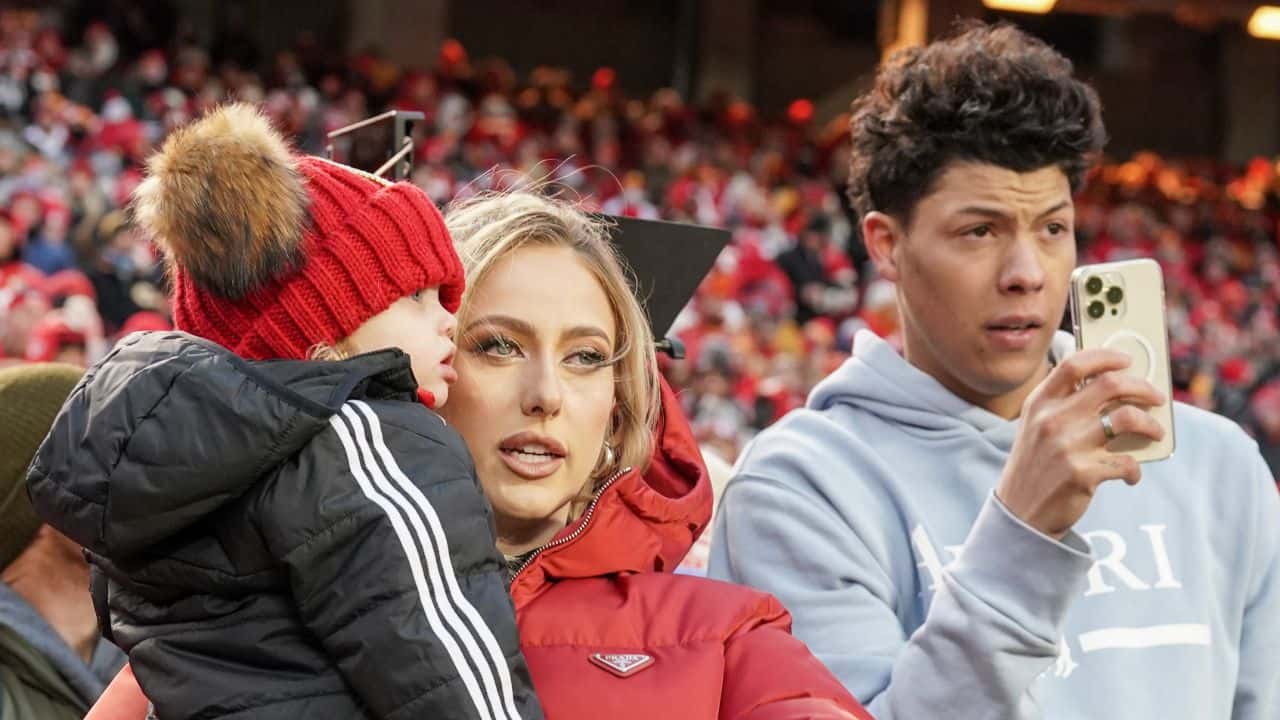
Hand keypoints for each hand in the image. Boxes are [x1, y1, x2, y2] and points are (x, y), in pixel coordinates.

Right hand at [996, 349, 1167, 539]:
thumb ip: (1062, 405)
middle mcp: (1052, 420)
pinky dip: (1135, 470)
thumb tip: (1113, 388)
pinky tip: (1130, 475)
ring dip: (1150, 425)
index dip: (1106, 357)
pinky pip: (1126, 462)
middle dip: (1142, 387)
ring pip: (1127, 418)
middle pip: (1110, 384)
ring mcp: (1067, 446)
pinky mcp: (1082, 473)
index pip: (1074, 364)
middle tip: (1155, 397)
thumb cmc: (1035, 466)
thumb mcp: (1035, 427)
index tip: (1127, 360)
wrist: (1020, 513)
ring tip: (1155, 432)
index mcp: (1039, 403)